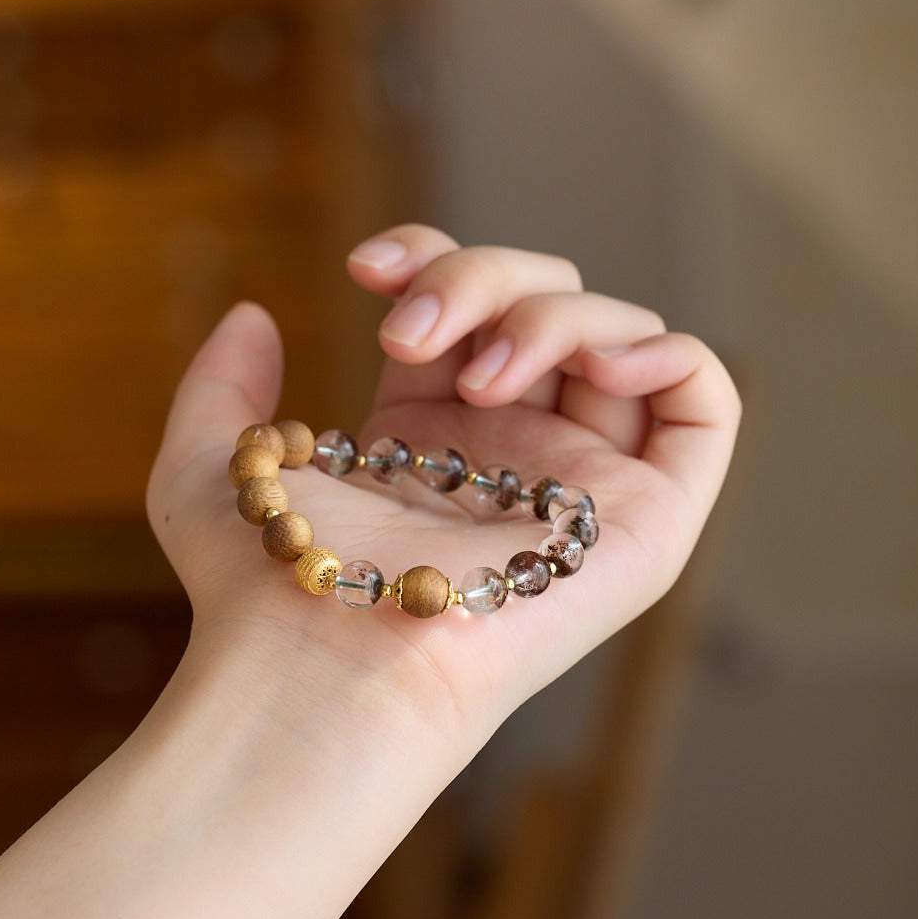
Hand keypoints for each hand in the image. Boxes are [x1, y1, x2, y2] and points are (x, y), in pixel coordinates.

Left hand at [147, 224, 739, 744]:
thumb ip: (220, 387)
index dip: (434, 256)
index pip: (472, 304)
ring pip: (617, 337)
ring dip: (551, 317)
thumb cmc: (263, 587)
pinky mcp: (645, 521)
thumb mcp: (214, 469)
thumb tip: (253, 313)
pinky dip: (669, 355)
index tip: (364, 268)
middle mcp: (516, 450)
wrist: (321, 663)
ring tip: (474, 381)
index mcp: (436, 433)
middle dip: (479, 281)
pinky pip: (703, 408)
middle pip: (548, 300)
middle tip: (405, 340)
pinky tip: (599, 364)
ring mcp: (581, 483)